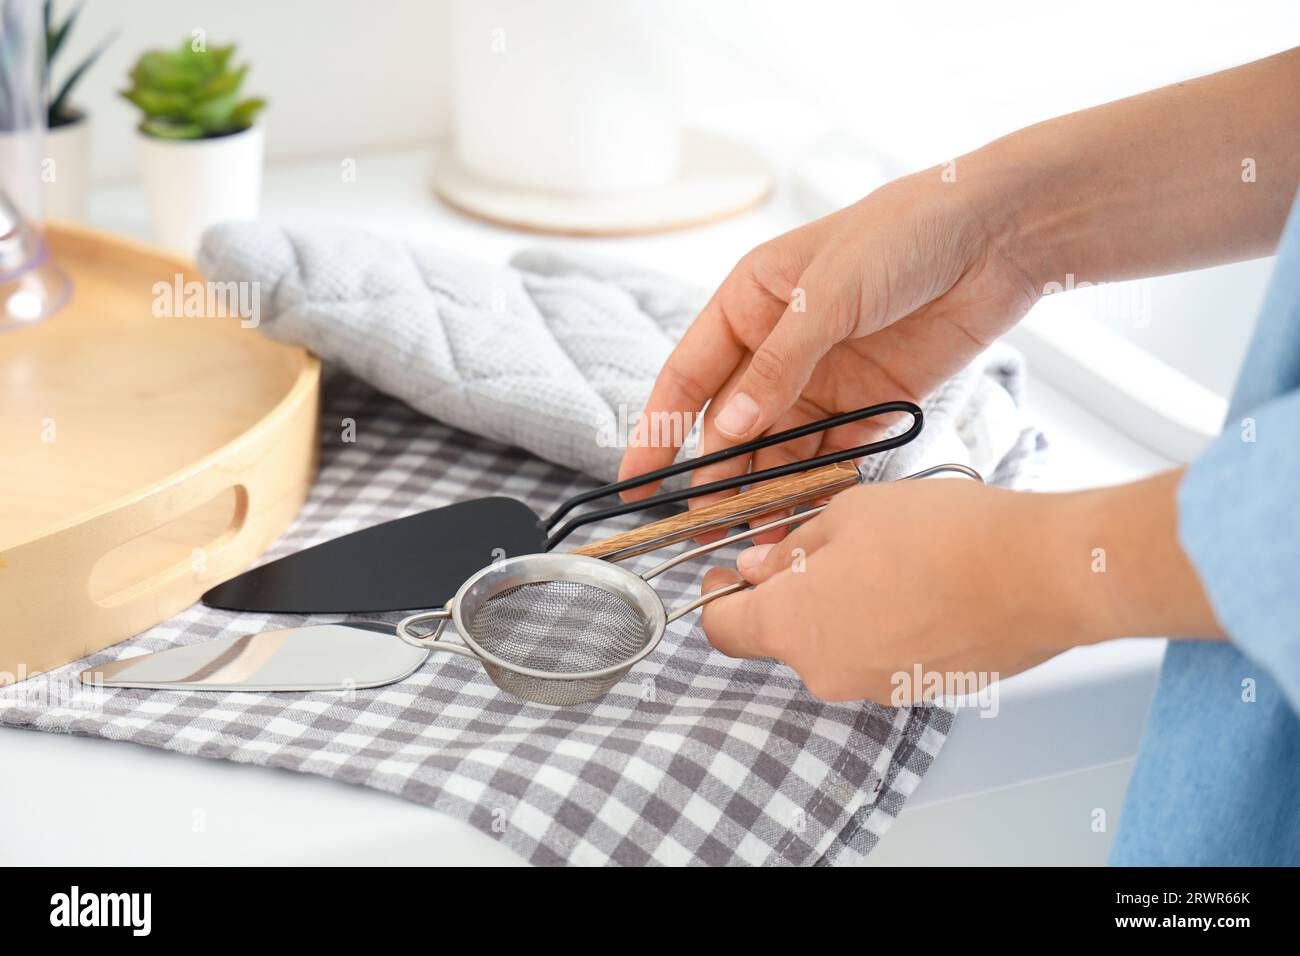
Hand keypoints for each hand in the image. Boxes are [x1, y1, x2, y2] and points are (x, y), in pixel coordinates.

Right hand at [618, 170, 1037, 536]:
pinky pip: (831, 454)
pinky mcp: (870, 402)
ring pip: (778, 448)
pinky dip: (817, 485)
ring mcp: (824, 378)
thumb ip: (777, 365)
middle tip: (704, 526)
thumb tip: (728, 429)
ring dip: (765, 488)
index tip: (636, 482)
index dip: (658, 431)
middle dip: (716, 474)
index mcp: (748, 303)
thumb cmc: (904, 231)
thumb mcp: (827, 292)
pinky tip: (804, 513)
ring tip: (752, 533)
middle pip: (731, 424)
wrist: (999, 235)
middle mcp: (778, 346)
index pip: (687, 377)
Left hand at [698, 472, 1222, 702]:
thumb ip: (792, 548)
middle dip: (791, 593)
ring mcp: (875, 689)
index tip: (721, 572)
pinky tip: (919, 585)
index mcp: (792, 626)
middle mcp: (825, 672)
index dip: (714, 598)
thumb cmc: (942, 535)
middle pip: (783, 636)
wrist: (1040, 575)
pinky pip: (881, 656)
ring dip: (841, 607)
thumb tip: (757, 566)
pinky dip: (884, 624)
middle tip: (820, 544)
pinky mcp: (920, 692)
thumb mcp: (849, 515)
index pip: (722, 630)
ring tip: (884, 557)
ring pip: (835, 644)